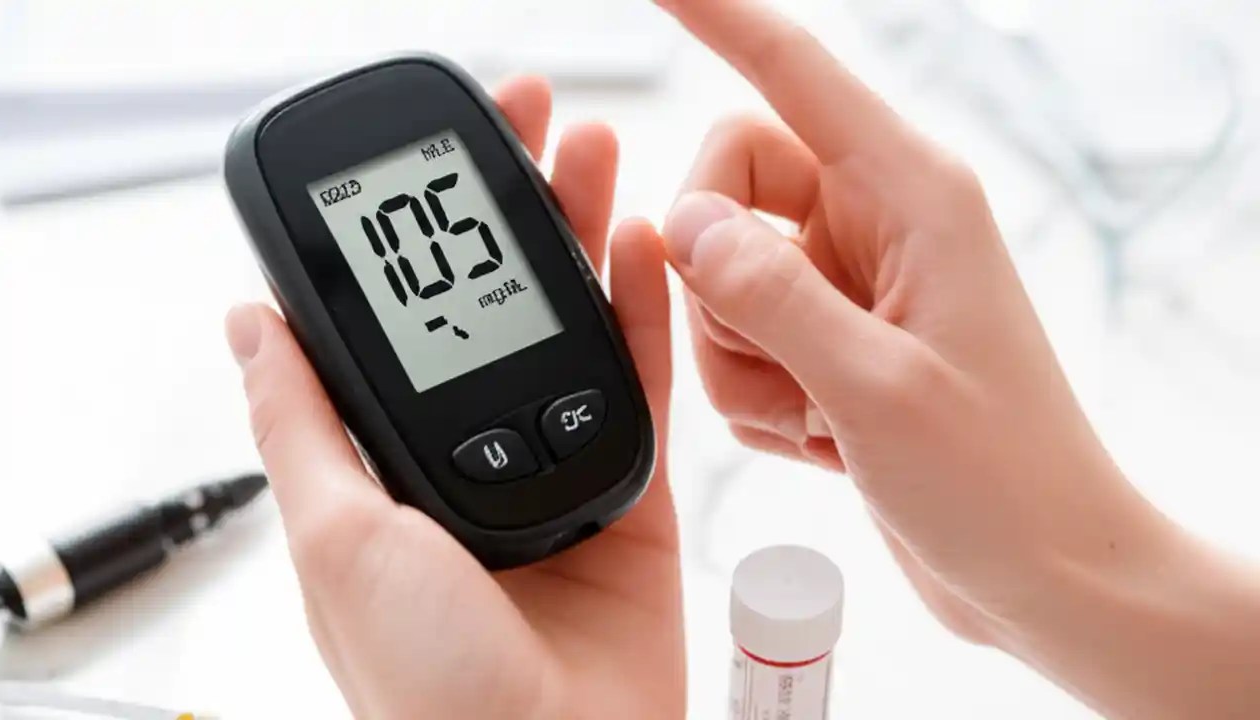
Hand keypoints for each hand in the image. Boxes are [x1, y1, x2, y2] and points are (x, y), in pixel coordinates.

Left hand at [225, 76, 682, 718]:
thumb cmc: (428, 690)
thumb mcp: (337, 541)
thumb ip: (301, 427)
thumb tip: (251, 327)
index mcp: (386, 464)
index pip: (398, 324)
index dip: (416, 239)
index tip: (438, 168)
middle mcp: (468, 454)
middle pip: (493, 310)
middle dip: (511, 214)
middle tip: (533, 128)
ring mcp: (550, 461)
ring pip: (571, 327)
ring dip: (581, 239)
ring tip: (594, 158)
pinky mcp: (627, 486)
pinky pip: (642, 384)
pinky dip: (647, 312)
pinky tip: (647, 248)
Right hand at [654, 0, 1166, 648]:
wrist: (1045, 574)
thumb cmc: (1001, 482)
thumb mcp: (876, 388)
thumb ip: (770, 296)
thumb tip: (682, 224)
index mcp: (910, 197)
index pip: (791, 72)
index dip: (718, 18)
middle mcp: (875, 225)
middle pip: (728, 185)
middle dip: (714, 278)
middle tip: (768, 353)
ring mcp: (850, 285)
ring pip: (722, 273)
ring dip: (739, 356)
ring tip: (813, 416)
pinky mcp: (831, 342)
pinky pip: (740, 335)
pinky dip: (754, 394)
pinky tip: (819, 438)